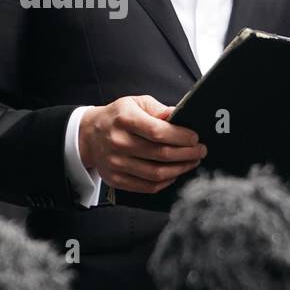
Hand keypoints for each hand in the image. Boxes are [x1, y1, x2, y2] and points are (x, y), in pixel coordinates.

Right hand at [77, 94, 206, 193]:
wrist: (89, 135)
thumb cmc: (117, 117)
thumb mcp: (135, 103)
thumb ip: (158, 109)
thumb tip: (179, 116)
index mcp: (124, 120)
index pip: (158, 132)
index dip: (181, 137)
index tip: (195, 138)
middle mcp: (118, 143)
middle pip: (160, 154)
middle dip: (187, 154)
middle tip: (200, 151)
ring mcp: (116, 164)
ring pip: (156, 173)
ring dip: (180, 169)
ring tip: (192, 162)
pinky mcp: (116, 179)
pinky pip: (147, 186)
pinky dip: (165, 181)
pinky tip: (174, 172)